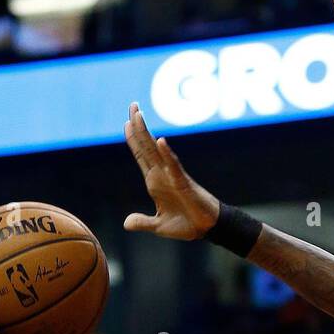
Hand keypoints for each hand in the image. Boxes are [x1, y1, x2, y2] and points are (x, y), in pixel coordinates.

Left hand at [123, 103, 218, 239]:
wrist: (207, 229)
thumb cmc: (187, 224)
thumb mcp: (159, 226)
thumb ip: (143, 222)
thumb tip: (126, 223)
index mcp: (155, 181)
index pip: (142, 155)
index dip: (133, 139)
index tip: (127, 122)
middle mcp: (162, 174)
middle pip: (146, 146)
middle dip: (138, 125)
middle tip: (133, 105)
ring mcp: (172, 176)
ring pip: (156, 150)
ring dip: (146, 132)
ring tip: (138, 115)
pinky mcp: (184, 182)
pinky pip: (174, 166)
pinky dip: (167, 154)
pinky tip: (160, 141)